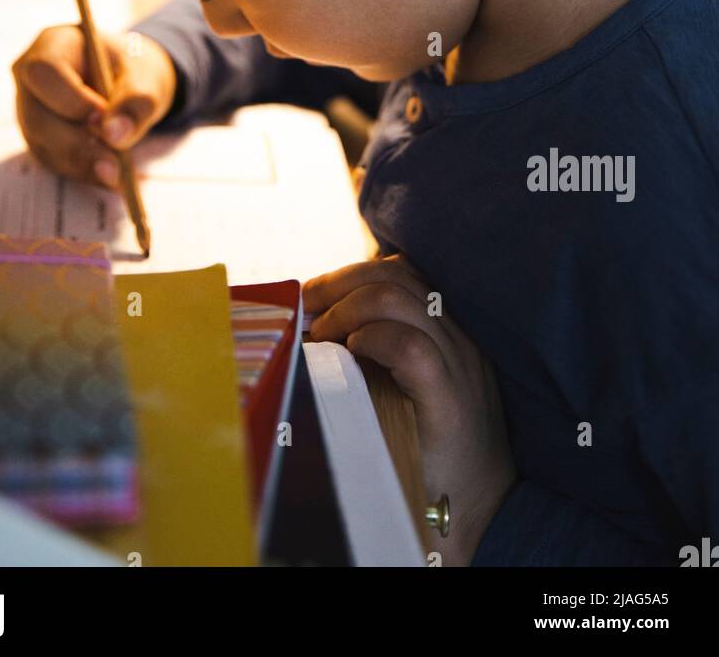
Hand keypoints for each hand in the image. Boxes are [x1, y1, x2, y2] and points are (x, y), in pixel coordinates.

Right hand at [12, 25, 176, 188]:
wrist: (128, 84)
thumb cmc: (132, 71)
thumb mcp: (145, 78)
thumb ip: (136, 101)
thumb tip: (114, 135)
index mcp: (52, 45)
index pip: (45, 71)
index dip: (71, 100)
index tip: (103, 119)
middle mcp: (30, 78)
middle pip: (37, 116)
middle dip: (76, 144)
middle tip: (114, 165)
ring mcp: (29, 110)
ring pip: (43, 144)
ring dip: (80, 163)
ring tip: (117, 174)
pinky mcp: (38, 138)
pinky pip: (54, 161)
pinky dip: (82, 172)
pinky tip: (110, 177)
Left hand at [303, 254, 516, 564]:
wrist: (475, 512)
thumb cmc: (427, 449)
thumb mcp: (404, 386)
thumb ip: (378, 350)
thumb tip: (313, 326)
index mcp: (449, 329)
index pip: (402, 270)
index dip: (351, 273)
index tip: (313, 295)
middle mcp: (458, 337)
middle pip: (396, 273)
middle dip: (339, 282)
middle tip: (306, 310)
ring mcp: (458, 365)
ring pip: (400, 297)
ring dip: (346, 307)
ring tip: (321, 336)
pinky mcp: (449, 399)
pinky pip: (409, 346)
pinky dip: (371, 338)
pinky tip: (352, 352)